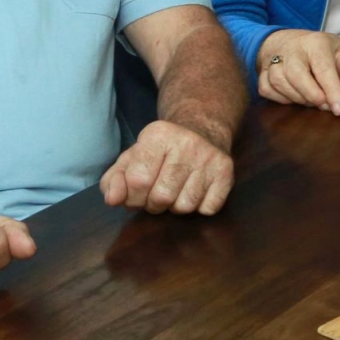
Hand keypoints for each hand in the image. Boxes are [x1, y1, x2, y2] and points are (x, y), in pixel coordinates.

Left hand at [101, 120, 234, 215]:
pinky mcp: (226, 172)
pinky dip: (199, 207)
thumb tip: (113, 200)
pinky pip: (208, 209)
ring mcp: (209, 158)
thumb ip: (114, 180)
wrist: (202, 130)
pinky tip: (196, 191)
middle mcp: (187, 143)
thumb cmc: (161, 151)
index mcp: (158, 135)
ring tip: (175, 192)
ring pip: (185, 206)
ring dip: (175, 207)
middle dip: (153, 204)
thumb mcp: (132, 158)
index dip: (132, 196)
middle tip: (156, 194)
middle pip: (161, 197)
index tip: (136, 192)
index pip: (137, 181)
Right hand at [256, 29, 339, 113]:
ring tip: (312, 100)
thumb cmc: (318, 49)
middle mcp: (292, 49)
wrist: (287, 41)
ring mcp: (273, 60)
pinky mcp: (262, 72)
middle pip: (296, 75)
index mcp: (315, 43)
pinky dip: (282, 98)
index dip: (332, 90)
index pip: (323, 68)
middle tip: (325, 105)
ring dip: (298, 98)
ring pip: (280, 83)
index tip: (339, 109)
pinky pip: (267, 90)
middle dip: (312, 96)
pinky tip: (294, 96)